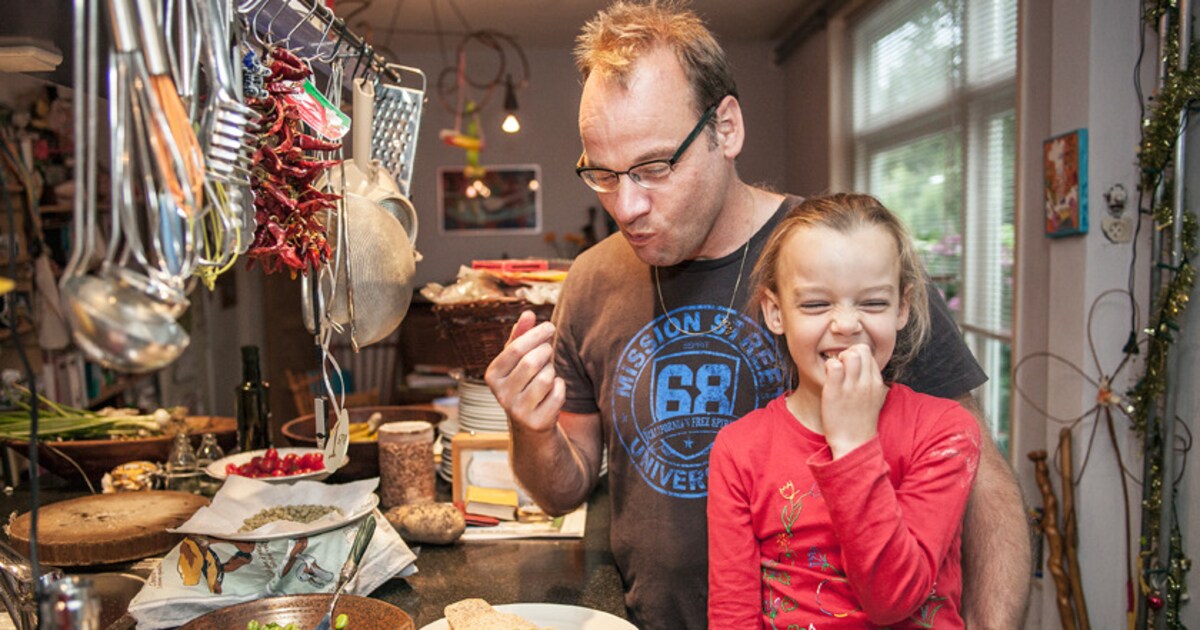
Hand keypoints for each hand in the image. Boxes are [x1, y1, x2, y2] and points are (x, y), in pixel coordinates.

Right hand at [484, 310, 565, 434]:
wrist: (531, 421)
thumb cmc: (526, 380)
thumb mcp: (520, 358)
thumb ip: (522, 334)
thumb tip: (528, 313)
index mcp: (492, 375)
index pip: (515, 349)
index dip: (536, 334)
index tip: (550, 326)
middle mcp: (501, 395)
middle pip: (531, 362)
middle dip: (546, 352)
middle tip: (549, 350)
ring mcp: (518, 411)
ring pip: (546, 378)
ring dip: (552, 371)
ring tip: (548, 373)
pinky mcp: (536, 422)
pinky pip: (558, 394)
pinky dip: (560, 387)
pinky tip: (553, 390)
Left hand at [820, 343, 886, 458]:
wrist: (853, 444)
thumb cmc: (860, 422)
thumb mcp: (874, 400)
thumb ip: (871, 383)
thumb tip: (866, 368)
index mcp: (876, 383)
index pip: (869, 354)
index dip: (857, 356)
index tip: (850, 368)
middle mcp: (866, 383)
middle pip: (860, 350)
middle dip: (848, 353)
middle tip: (841, 367)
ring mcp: (851, 387)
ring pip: (849, 354)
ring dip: (838, 358)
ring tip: (835, 372)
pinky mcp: (835, 391)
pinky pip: (833, 366)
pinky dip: (829, 367)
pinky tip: (828, 378)